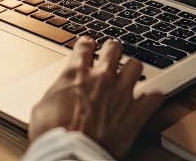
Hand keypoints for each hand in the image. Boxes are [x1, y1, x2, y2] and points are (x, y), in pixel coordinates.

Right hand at [28, 37, 163, 158]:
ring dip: (133, 70)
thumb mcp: (42, 107)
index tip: (88, 47)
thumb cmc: (52, 134)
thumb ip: (56, 93)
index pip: (85, 46)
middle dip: (113, 49)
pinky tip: (153, 99)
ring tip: (131, 74)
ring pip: (136, 66)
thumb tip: (57, 94)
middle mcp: (101, 78)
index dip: (87, 44)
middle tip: (112, 54)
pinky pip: (154, 98)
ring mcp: (121, 94)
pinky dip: (154, 98)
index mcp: (76, 73)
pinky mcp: (135, 113)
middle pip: (114, 48)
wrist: (68, 154)